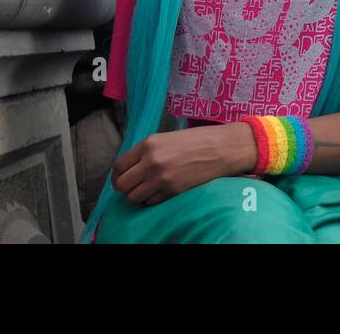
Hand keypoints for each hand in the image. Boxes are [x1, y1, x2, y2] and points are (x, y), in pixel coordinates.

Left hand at [111, 124, 256, 205]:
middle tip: (133, 187)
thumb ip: (146, 152)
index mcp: (148, 145)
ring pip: (134, 197)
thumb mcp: (167, 138)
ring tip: (148, 190)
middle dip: (125, 188)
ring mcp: (161, 178)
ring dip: (138, 196)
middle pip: (122, 184)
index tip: (122, 179)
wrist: (222, 148)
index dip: (118, 176)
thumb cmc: (197, 141)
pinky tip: (161, 191)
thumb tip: (130, 169)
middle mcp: (151, 161)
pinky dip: (152, 200)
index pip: (119, 167)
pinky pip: (150, 202)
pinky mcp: (172, 191)